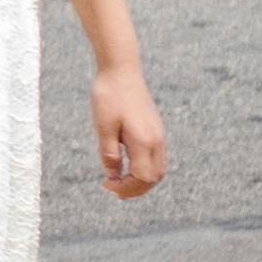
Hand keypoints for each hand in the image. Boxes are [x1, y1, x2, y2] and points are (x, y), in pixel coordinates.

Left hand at [88, 64, 171, 200]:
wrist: (121, 71)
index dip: (126, 187)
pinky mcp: (156, 130)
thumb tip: (112, 175)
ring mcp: (159, 135)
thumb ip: (109, 154)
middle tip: (113, 190)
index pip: (142, 178)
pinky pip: (156, 158)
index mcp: (144, 141)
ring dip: (142, 180)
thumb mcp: (103, 127)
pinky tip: (128, 168)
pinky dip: (145, 169)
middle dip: (135, 188)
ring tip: (121, 183)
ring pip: (158, 169)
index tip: (106, 183)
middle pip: (154, 178)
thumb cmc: (109, 96)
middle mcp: (156, 140)